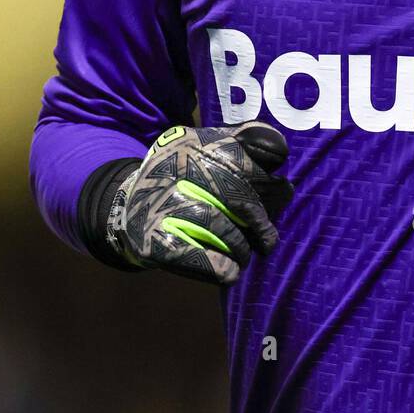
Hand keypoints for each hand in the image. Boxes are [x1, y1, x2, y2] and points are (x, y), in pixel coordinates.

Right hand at [108, 120, 293, 284]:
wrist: (131, 207)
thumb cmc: (185, 175)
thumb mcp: (210, 147)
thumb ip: (248, 146)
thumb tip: (282, 167)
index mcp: (193, 143)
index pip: (242, 159)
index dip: (267, 181)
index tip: (281, 193)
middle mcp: (175, 170)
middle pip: (238, 198)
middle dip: (259, 221)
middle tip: (267, 238)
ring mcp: (163, 207)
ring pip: (225, 233)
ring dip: (242, 249)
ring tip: (244, 253)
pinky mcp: (155, 243)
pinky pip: (205, 262)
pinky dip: (225, 269)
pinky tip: (230, 269)